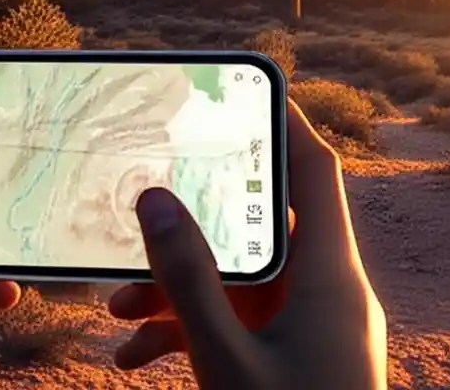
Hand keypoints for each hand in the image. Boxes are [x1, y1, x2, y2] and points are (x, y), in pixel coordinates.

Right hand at [108, 99, 386, 388]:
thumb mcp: (226, 355)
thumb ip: (188, 281)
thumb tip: (155, 199)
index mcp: (329, 275)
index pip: (314, 171)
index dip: (284, 123)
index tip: (242, 92)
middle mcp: (327, 291)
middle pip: (257, 229)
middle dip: (190, 229)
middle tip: (141, 210)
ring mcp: (313, 327)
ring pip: (241, 283)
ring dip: (179, 290)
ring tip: (119, 307)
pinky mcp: (297, 358)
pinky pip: (243, 326)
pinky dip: (193, 331)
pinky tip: (137, 352)